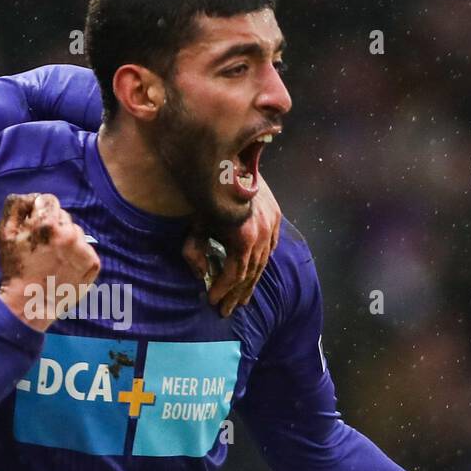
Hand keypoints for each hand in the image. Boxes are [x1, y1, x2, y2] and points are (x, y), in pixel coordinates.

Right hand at [0, 193, 100, 331]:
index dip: (39, 212)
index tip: (34, 228)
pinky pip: (86, 248)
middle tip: (41, 247)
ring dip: (66, 240)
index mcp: (47, 224)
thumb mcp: (4, 233)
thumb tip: (32, 197)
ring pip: (76, 232)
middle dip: (52, 226)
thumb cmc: (15, 268)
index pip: (49, 200)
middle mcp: (70, 234)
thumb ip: (16, 206)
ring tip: (52, 258)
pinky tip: (63, 266)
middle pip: (63, 216)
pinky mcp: (93, 264)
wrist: (31, 304)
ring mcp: (84, 250)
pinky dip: (77, 255)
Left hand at [181, 172, 281, 316]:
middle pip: (251, 273)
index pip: (236, 274)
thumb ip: (194, 250)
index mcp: (245, 237)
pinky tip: (254, 274)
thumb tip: (200, 275)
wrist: (230, 159)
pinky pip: (271, 248)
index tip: (211, 302)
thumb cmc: (207, 190)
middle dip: (237, 294)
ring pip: (263, 263)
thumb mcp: (196, 222)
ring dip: (250, 283)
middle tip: (226, 311)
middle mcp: (264, 234)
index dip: (223, 290)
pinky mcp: (276, 216)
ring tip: (240, 301)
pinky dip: (261, 263)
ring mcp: (273, 225)